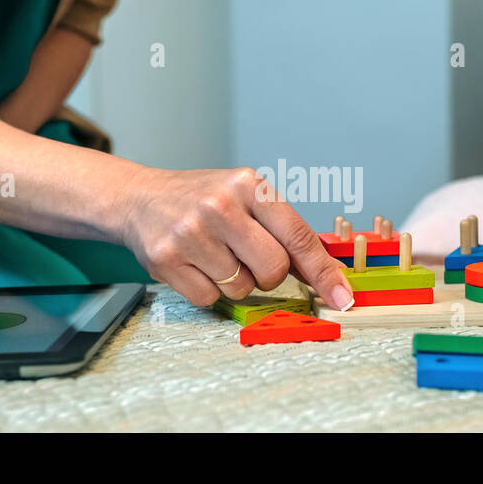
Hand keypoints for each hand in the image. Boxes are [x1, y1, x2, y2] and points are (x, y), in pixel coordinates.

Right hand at [113, 167, 354, 309]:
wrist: (140, 198)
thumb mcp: (247, 199)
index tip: (342, 296)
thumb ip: (285, 232)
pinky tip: (195, 264)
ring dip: (235, 281)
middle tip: (249, 258)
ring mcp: (190, 233)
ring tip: (215, 254)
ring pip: (241, 288)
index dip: (323, 271)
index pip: (297, 235)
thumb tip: (329, 274)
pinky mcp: (166, 260)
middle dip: (269, 275)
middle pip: (273, 269)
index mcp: (249, 185)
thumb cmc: (204, 201)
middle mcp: (220, 206)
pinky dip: (208, 290)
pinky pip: (209, 298)